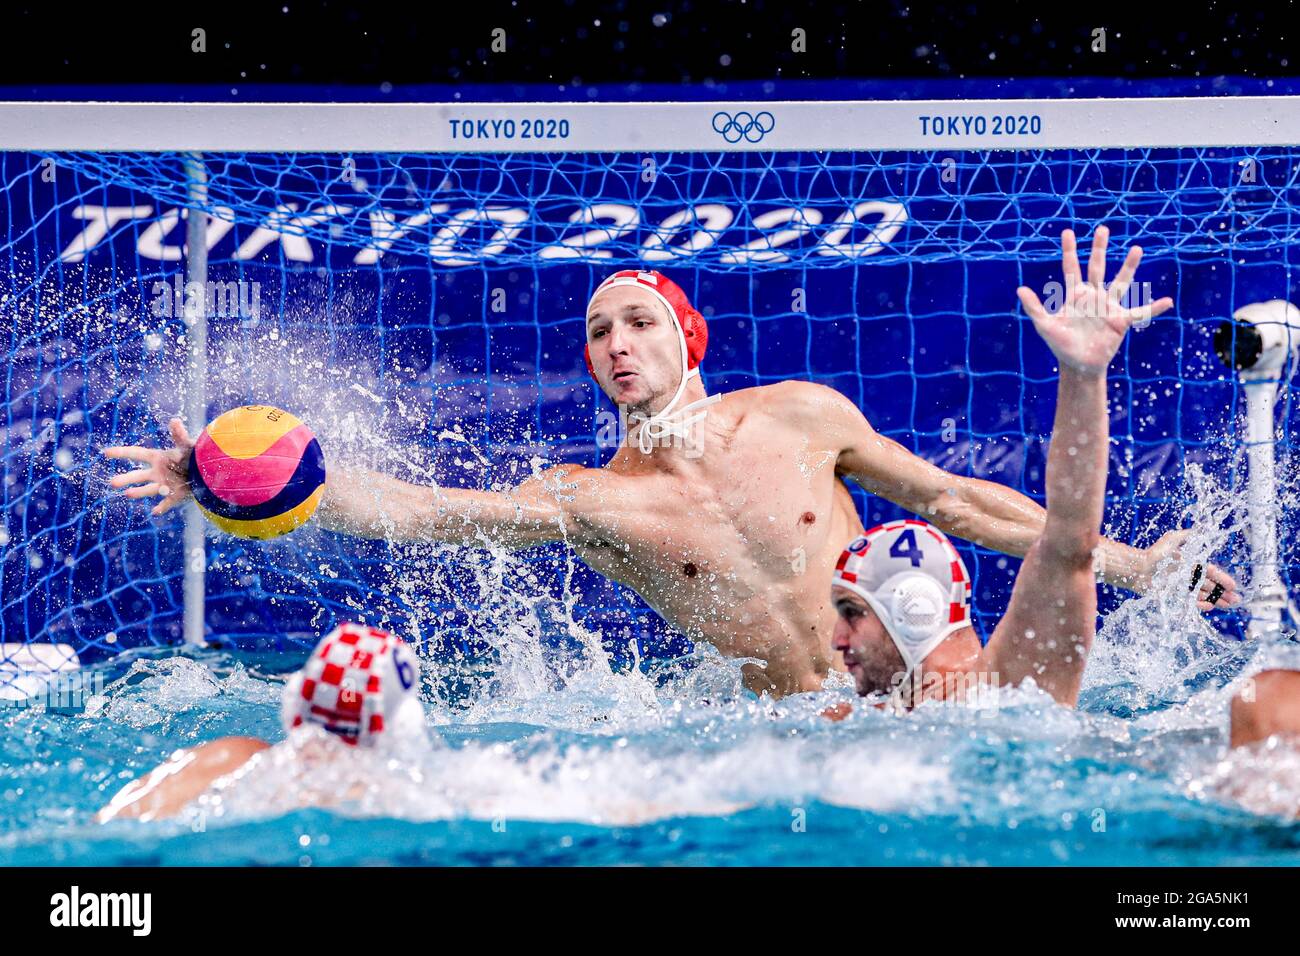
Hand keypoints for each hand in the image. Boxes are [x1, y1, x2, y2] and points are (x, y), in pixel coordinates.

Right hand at [104, 418, 196, 515]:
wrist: (208, 472)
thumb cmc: (195, 455)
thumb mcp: (187, 445)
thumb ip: (180, 436)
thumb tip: (175, 421)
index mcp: (158, 458)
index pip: (136, 454)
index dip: (121, 453)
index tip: (105, 453)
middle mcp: (157, 473)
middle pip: (138, 475)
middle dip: (125, 479)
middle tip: (112, 483)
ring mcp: (165, 485)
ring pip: (149, 489)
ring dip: (139, 492)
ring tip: (128, 493)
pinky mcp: (175, 496)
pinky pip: (167, 503)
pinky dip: (162, 507)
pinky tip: (155, 511)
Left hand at [1016, 226, 1173, 374]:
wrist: (1078, 364)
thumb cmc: (1060, 344)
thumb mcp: (1044, 326)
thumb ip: (1034, 308)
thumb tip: (1020, 289)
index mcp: (1075, 295)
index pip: (1071, 268)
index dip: (1070, 251)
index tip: (1068, 232)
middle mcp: (1093, 296)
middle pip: (1097, 267)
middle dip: (1099, 248)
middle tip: (1102, 229)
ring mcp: (1108, 306)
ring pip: (1121, 281)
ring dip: (1129, 266)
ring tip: (1137, 248)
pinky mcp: (1121, 320)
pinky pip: (1141, 312)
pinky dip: (1154, 308)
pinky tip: (1168, 301)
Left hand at [1140, 528, 1241, 611]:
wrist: (1136, 568)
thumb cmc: (1154, 553)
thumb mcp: (1172, 540)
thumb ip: (1187, 535)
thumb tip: (1203, 530)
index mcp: (1190, 563)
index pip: (1210, 572)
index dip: (1221, 578)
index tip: (1233, 585)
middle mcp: (1187, 576)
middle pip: (1209, 585)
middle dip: (1223, 592)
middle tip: (1236, 600)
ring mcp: (1180, 587)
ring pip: (1202, 595)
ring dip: (1216, 600)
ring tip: (1228, 605)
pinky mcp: (1173, 596)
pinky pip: (1189, 602)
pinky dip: (1199, 605)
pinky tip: (1210, 607)